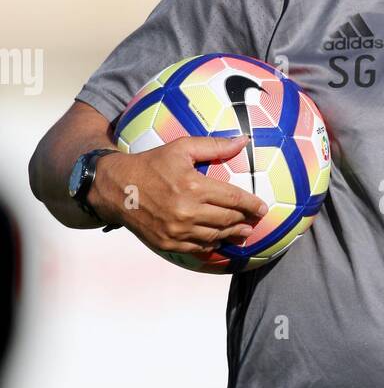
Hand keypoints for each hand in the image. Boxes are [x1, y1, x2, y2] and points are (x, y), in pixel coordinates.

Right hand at [90, 135, 267, 256]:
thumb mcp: (181, 148)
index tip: (262, 208)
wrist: (117, 187)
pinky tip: (219, 239)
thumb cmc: (152, 163)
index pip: (233, 199)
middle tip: (254, 220)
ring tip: (243, 232)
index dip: (252, 205)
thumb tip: (243, 140)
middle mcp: (187, 211)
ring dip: (233, 234)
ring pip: (216, 236)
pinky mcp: (168, 242)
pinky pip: (198, 247)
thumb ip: (215, 146)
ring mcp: (177, 230)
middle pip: (228, 219)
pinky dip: (212, 244)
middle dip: (245, 220)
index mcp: (193, 186)